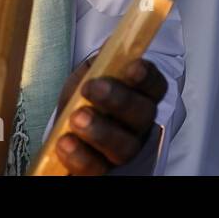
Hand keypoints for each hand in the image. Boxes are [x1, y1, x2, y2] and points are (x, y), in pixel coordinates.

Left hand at [51, 57, 166, 174]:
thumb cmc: (82, 99)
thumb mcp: (89, 75)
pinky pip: (97, 169)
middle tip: (92, 88)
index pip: (156, 86)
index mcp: (141, 96)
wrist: (62, 130)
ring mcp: (122, 150)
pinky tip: (64, 142)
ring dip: (100, 130)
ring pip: (124, 146)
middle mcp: (138, 125)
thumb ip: (100, 63)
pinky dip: (79, 156)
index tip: (132, 67)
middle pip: (142, 114)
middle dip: (118, 100)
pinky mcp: (102, 170)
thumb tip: (109, 47)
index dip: (147, 77)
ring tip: (76, 117)